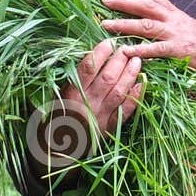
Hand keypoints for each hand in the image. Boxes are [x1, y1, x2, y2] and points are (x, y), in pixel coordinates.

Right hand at [33, 41, 141, 166]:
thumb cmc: (53, 119)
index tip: (109, 42)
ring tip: (138, 60)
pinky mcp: (110, 129)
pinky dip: (136, 97)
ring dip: (130, 74)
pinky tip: (142, 84)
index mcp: (71, 94)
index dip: (100, 53)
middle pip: (108, 77)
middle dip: (119, 60)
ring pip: (119, 91)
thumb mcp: (55, 97)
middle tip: (127, 48)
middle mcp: (87, 104)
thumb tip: (90, 57)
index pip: (88, 68)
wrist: (56, 153)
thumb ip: (70, 80)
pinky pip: (126, 111)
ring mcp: (100, 117)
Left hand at [101, 0, 195, 82]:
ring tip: (106, 24)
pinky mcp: (178, 50)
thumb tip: (147, 17)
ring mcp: (175, 34)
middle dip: (124, 2)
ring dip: (125, 24)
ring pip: (147, 25)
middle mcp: (173, 19)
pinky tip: (126, 51)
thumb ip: (167, 19)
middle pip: (146, 6)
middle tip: (105, 0)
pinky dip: (140, 49)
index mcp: (174, 12)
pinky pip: (156, 49)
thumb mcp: (184, 24)